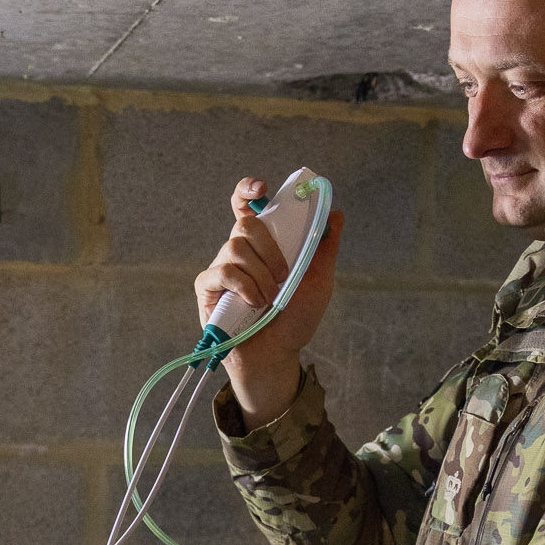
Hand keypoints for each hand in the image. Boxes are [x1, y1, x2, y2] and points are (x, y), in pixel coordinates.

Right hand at [192, 179, 342, 427]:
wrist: (278, 355)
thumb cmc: (295, 320)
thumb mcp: (319, 282)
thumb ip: (325, 248)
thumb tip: (337, 214)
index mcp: (263, 244)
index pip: (246, 206)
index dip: (248, 190)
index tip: (262, 189)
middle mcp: (239, 251)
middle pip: (246, 224)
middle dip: (270, 247)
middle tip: (284, 274)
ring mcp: (221, 268)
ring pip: (236, 247)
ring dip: (261, 273)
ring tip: (271, 297)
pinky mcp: (208, 288)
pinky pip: (224, 272)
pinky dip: (245, 286)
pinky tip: (255, 302)